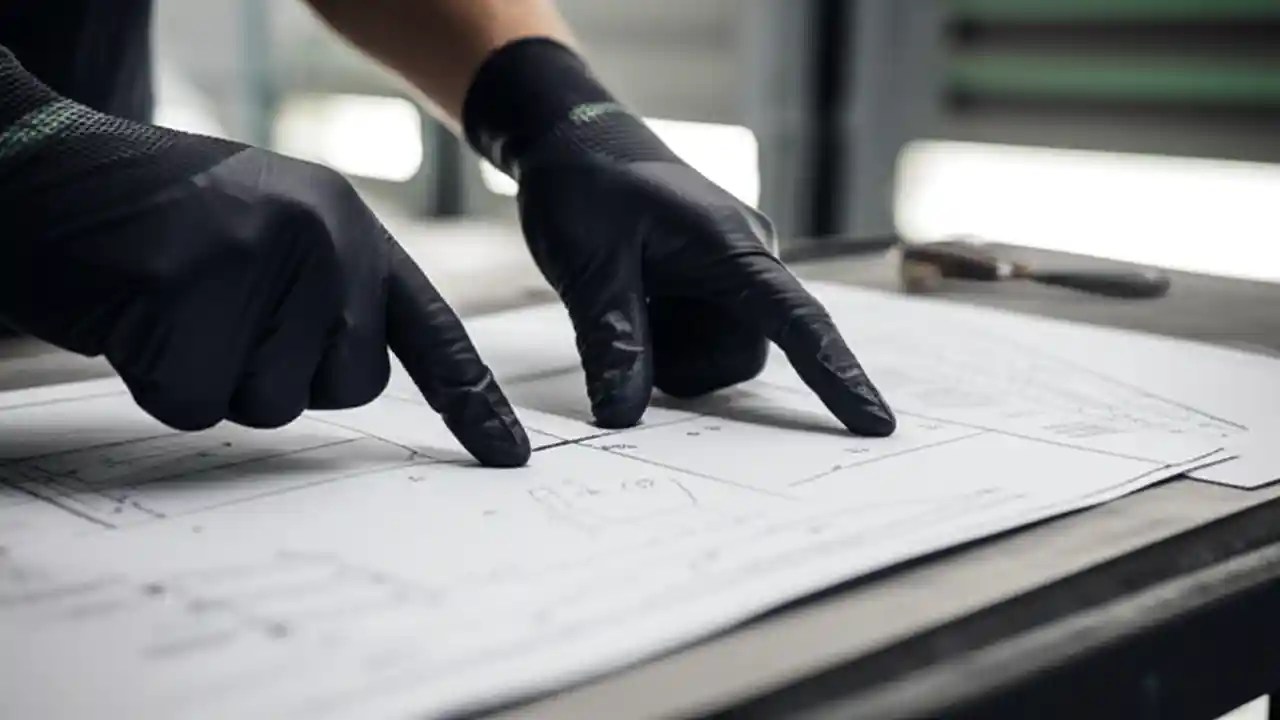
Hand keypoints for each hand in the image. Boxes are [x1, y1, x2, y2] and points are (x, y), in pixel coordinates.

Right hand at [0, 74, 529, 465]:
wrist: (47, 166)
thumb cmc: (160, 217)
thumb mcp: (270, 230)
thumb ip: (327, 293)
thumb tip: (354, 378)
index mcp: (349, 224)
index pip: (428, 330)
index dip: (470, 399)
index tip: (509, 456)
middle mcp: (323, 238)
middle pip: (345, 388)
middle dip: (280, 376)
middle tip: (219, 313)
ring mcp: (259, 260)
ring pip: (270, 404)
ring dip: (215, 375)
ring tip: (173, 302)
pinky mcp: (188, 291)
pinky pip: (194, 401)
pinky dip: (157, 377)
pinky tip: (137, 313)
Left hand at [464, 39, 894, 434]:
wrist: (569, 133)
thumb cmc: (585, 184)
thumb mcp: (590, 266)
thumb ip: (613, 341)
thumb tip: (622, 416)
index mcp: (733, 248)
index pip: (799, 322)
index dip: (837, 377)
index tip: (876, 424)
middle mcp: (745, 262)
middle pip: (738, 354)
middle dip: (679, 358)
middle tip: (616, 315)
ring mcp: (728, 272)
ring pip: (715, 353)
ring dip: (666, 349)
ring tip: (622, 295)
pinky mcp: (706, 281)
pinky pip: (696, 337)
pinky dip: (661, 337)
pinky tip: (631, 294)